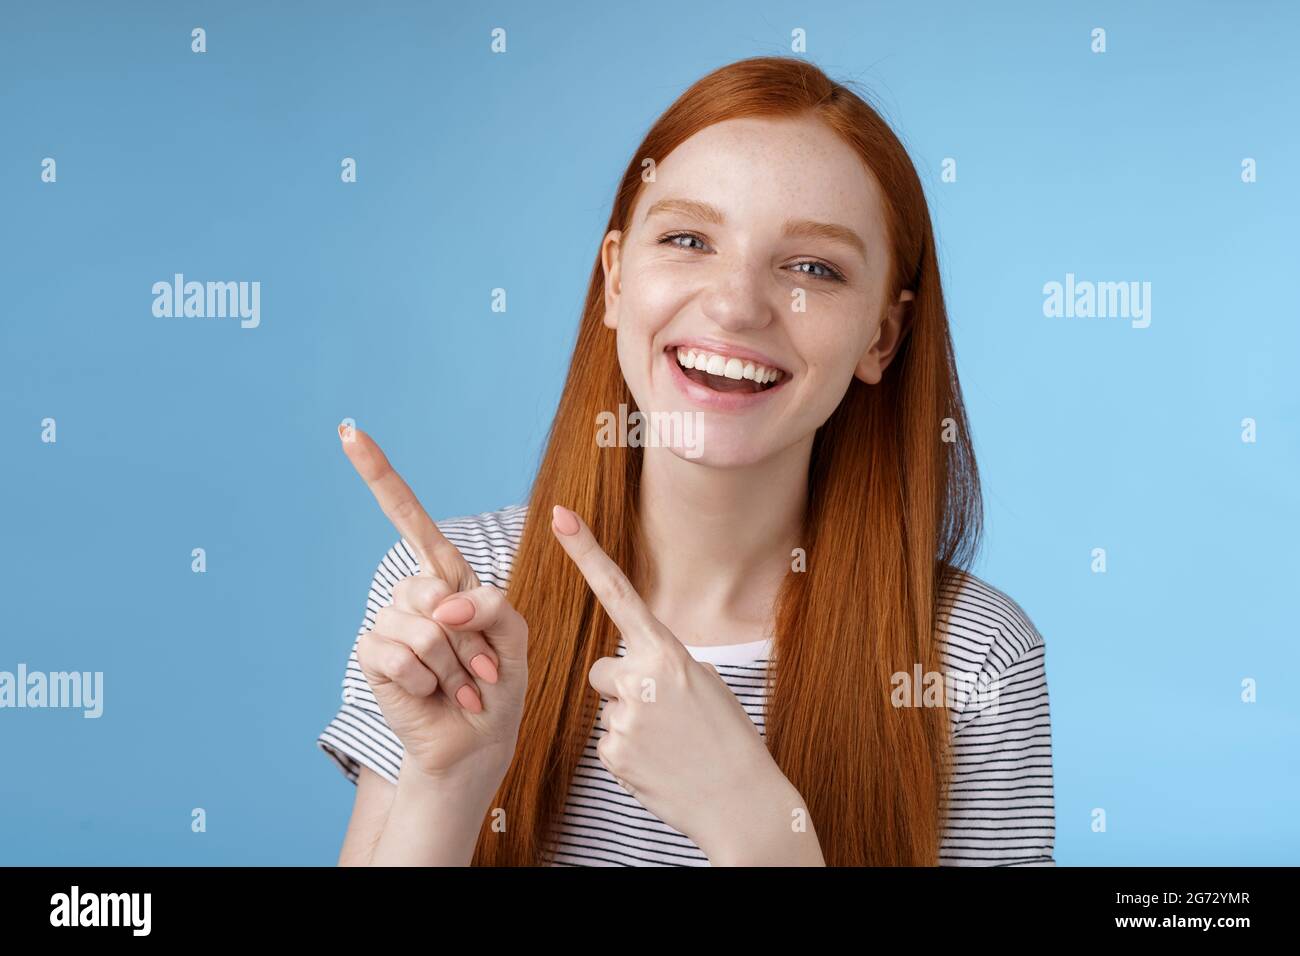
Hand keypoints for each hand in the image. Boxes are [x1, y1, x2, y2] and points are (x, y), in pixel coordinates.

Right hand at [339, 424, 527, 782]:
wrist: (477, 739)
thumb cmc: (497, 683)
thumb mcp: (514, 637)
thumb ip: (491, 606)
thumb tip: (442, 605)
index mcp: (448, 577)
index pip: (408, 518)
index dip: (379, 475)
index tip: (350, 432)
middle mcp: (414, 593)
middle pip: (434, 589)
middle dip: (469, 637)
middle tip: (478, 668)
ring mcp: (389, 622)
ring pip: (423, 630)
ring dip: (453, 667)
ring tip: (459, 684)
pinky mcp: (373, 656)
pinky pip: (400, 656)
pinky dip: (428, 682)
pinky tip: (434, 695)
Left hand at [548, 504, 808, 860]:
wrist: (741, 801)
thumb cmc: (728, 738)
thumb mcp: (707, 683)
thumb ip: (665, 664)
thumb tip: (633, 667)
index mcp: (668, 653)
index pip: (618, 593)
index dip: (585, 553)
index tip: (560, 517)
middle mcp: (641, 679)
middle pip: (603, 670)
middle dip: (624, 688)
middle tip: (665, 715)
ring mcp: (624, 718)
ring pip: (607, 707)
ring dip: (631, 722)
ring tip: (669, 743)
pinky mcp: (612, 754)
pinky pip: (607, 740)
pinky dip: (629, 752)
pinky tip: (659, 763)